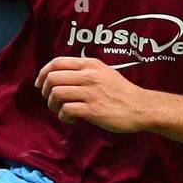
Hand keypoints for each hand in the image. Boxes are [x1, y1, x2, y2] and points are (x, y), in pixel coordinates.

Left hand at [35, 57, 150, 132]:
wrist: (141, 107)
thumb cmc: (122, 92)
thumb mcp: (104, 72)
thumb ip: (85, 70)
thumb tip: (62, 75)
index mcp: (90, 64)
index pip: (57, 62)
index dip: (43, 73)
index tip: (40, 84)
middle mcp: (89, 75)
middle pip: (52, 78)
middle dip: (46, 92)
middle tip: (52, 101)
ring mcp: (91, 92)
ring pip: (57, 94)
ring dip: (53, 105)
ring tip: (62, 111)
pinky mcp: (93, 109)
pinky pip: (66, 110)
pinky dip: (64, 116)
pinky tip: (72, 119)